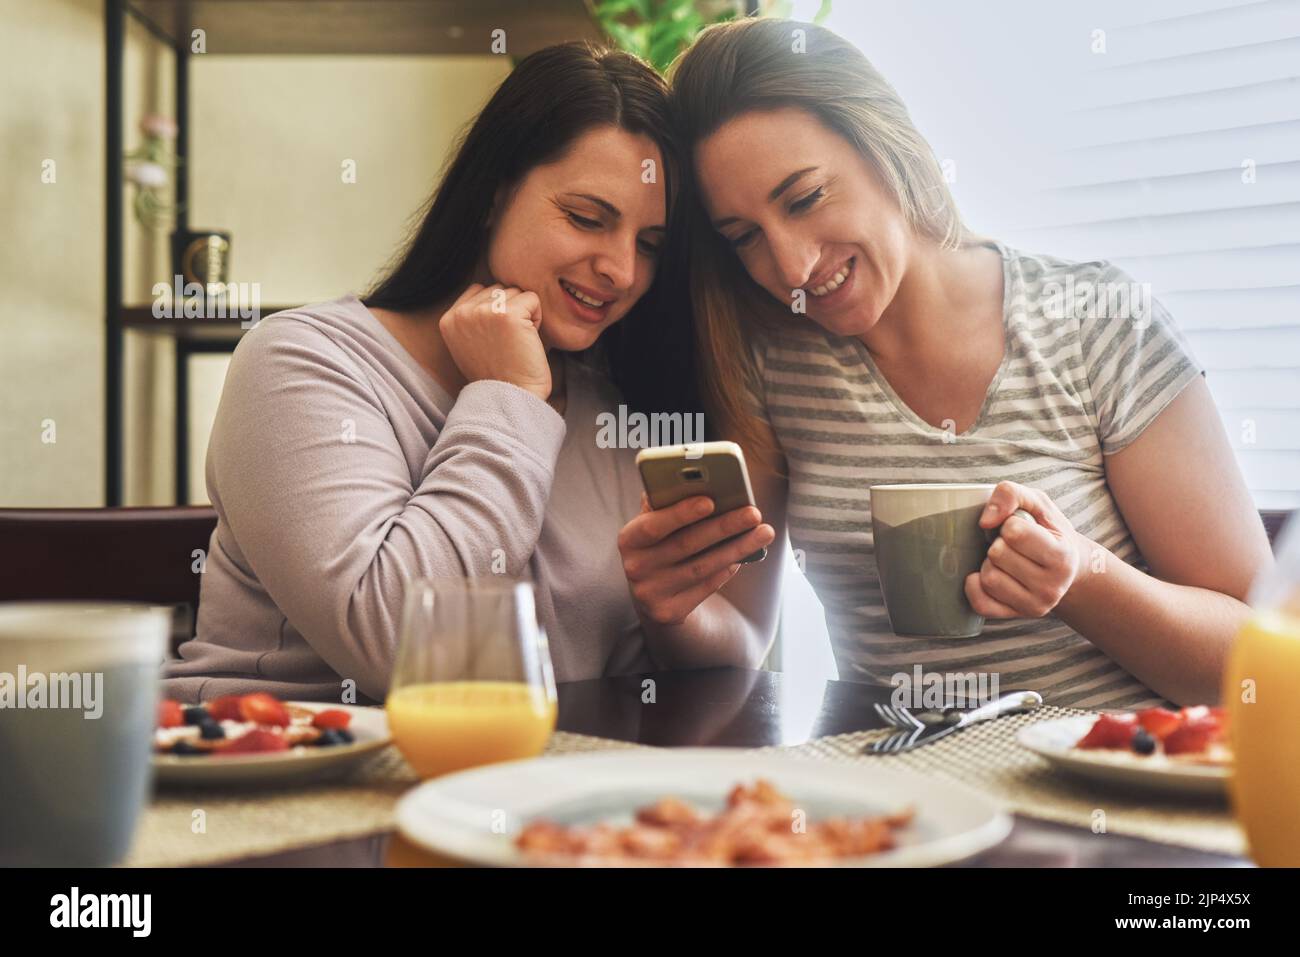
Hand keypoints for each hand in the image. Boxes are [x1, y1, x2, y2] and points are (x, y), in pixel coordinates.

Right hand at [438, 283, 550, 400]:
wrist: (510, 399)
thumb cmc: (498, 376)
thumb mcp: (470, 345)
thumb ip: (473, 318)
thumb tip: (493, 292)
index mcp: (449, 320)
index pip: (480, 290)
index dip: (497, 311)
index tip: (497, 339)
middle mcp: (462, 313)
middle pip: (499, 289)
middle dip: (510, 311)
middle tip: (509, 344)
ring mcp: (483, 312)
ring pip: (516, 292)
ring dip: (524, 315)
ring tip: (517, 343)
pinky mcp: (507, 315)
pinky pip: (533, 299)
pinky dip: (538, 318)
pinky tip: (527, 341)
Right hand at [618, 494, 775, 626]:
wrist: (650, 592)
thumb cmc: (660, 543)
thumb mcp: (655, 523)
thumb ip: (667, 503)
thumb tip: (697, 482)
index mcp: (629, 539)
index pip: (653, 525)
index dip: (681, 513)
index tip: (711, 500)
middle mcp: (636, 567)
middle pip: (686, 544)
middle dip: (724, 527)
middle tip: (754, 513)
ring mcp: (651, 593)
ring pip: (702, 567)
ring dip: (737, 549)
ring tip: (764, 533)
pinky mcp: (669, 612)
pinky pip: (705, 587)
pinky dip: (726, 570)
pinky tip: (745, 556)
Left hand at [964, 481, 1088, 618]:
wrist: (1068, 567)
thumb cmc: (1048, 530)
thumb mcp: (1037, 503)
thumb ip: (1011, 494)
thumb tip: (985, 520)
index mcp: (1062, 555)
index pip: (1015, 533)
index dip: (1009, 524)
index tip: (1020, 528)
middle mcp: (1052, 586)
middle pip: (997, 555)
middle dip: (999, 544)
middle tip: (1012, 546)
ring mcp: (1036, 605)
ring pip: (988, 579)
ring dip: (989, 563)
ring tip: (1007, 561)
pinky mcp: (1017, 615)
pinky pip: (981, 604)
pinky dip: (975, 587)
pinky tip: (988, 575)